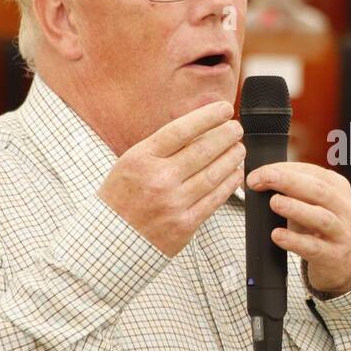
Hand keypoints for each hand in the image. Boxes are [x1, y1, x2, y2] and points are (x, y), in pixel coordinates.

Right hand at [98, 100, 244, 256]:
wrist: (110, 241)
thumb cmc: (121, 198)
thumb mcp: (131, 163)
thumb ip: (161, 147)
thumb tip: (198, 128)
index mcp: (141, 159)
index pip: (181, 130)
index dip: (207, 117)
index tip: (224, 109)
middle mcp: (158, 180)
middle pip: (203, 150)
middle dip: (226, 135)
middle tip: (236, 129)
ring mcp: (173, 203)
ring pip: (214, 174)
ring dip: (232, 158)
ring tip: (239, 149)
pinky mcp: (185, 225)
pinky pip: (215, 200)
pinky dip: (229, 184)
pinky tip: (235, 173)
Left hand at [246, 162, 350, 296]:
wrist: (347, 261)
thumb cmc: (322, 226)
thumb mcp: (313, 203)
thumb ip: (294, 190)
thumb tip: (259, 179)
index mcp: (337, 186)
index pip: (310, 172)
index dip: (283, 170)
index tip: (258, 174)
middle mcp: (343, 207)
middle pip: (318, 190)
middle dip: (288, 181)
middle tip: (263, 179)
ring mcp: (341, 232)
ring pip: (321, 217)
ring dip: (296, 208)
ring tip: (274, 202)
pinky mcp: (333, 255)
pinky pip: (314, 247)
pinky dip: (294, 240)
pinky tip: (277, 235)